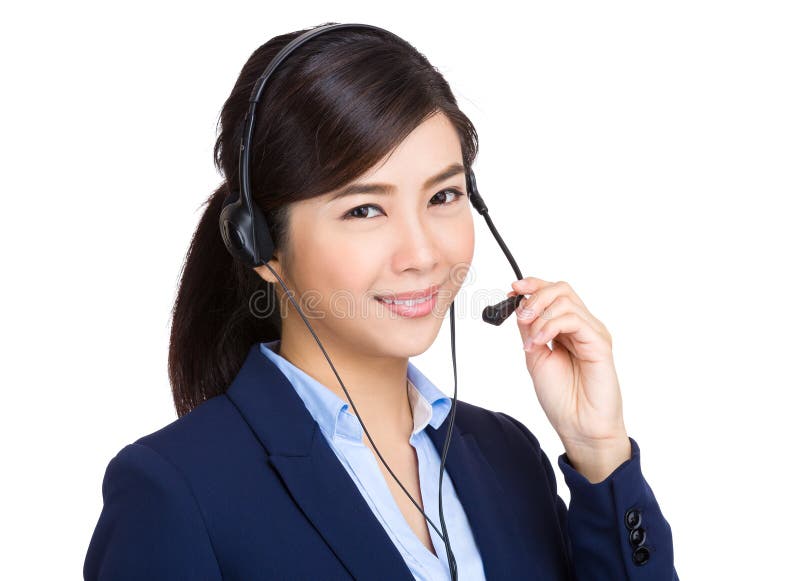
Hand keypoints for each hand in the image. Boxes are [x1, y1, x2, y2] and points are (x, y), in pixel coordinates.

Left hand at [509, 277, 630, 482]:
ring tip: (530, 340)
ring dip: (539, 315)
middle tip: (520, 315)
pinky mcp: (600, 343)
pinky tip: (539, 343)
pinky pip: (573, 320)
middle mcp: (582, 326)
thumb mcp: (535, 357)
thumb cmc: (562, 398)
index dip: (532, 286)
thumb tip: (520, 306)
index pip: (554, 293)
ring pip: (566, 301)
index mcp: (567, 329)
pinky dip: (549, 327)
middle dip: (535, 295)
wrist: (579, 427)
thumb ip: (530, 331)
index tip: (511, 290)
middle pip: (561, 289)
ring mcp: (592, 333)